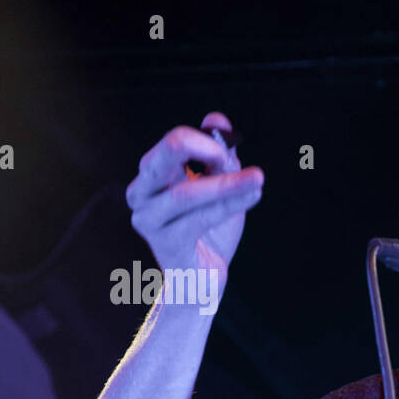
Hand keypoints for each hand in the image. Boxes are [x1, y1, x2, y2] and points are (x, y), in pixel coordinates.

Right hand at [125, 111, 263, 282]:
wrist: (201, 279)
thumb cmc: (207, 231)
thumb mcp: (218, 187)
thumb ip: (217, 155)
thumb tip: (217, 118)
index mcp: (150, 175)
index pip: (172, 143)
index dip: (205, 142)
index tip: (230, 152)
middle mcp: (141, 193)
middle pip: (163, 155)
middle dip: (203, 148)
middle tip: (231, 154)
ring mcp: (148, 220)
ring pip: (188, 192)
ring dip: (228, 183)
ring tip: (258, 178)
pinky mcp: (165, 244)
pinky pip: (198, 219)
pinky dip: (228, 205)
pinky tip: (253, 197)